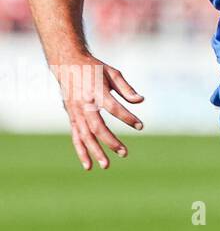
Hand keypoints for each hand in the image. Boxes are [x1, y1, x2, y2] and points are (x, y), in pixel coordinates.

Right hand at [51, 54, 143, 169]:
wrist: (67, 65)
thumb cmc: (94, 68)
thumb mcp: (112, 73)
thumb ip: (126, 88)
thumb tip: (141, 100)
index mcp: (96, 91)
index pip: (113, 107)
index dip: (127, 117)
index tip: (140, 126)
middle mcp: (84, 104)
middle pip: (97, 127)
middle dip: (110, 142)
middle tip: (125, 153)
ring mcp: (75, 112)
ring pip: (85, 136)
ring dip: (95, 151)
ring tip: (106, 165)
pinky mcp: (71, 117)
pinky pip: (76, 137)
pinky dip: (81, 152)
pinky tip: (88, 165)